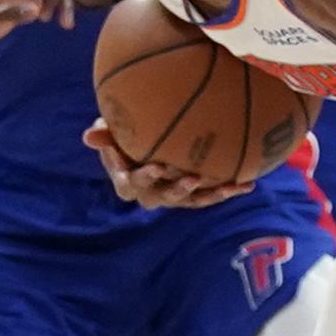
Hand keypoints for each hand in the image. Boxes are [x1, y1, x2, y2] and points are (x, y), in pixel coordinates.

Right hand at [82, 122, 253, 209]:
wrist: (144, 146)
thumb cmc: (125, 137)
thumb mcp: (113, 135)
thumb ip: (105, 136)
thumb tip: (87, 135)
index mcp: (127, 181)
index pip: (132, 181)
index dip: (144, 177)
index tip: (156, 166)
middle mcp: (150, 195)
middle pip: (164, 196)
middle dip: (179, 189)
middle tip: (193, 178)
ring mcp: (172, 197)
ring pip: (192, 200)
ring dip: (211, 194)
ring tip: (229, 187)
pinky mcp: (191, 196)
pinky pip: (209, 196)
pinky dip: (227, 190)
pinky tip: (247, 184)